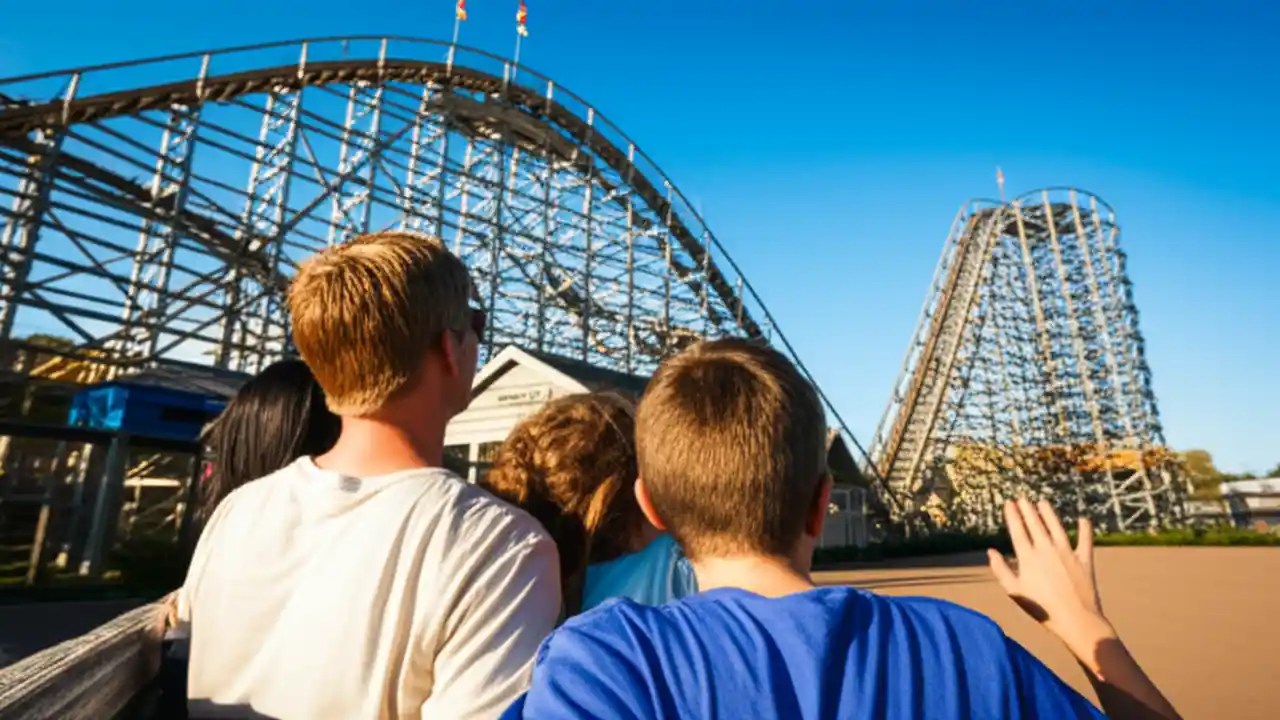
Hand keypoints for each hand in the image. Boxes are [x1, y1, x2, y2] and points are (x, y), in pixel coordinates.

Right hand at [988, 499, 1115, 664]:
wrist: (1075, 619)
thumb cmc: (1041, 609)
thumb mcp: (1014, 591)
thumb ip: (1000, 570)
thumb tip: (990, 551)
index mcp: (1028, 557)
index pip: (1018, 530)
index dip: (1013, 514)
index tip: (1009, 502)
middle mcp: (1047, 549)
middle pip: (1035, 523)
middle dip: (1027, 509)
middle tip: (1023, 498)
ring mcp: (1067, 553)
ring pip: (1056, 526)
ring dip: (1049, 513)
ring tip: (1043, 502)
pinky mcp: (1084, 559)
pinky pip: (1085, 539)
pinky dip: (1085, 529)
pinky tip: (1083, 519)